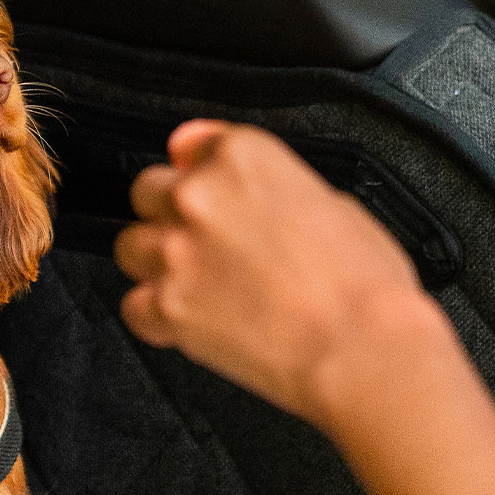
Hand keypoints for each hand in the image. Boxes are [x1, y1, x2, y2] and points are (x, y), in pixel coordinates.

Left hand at [113, 121, 445, 429]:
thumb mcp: (334, 201)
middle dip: (171, 215)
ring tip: (198, 286)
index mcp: (245, 158)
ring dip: (156, 263)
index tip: (207, 191)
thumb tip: (240, 177)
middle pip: (148, 191)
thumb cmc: (364, 284)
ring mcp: (177, 250)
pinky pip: (132, 306)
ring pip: (130, 245)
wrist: (362, 348)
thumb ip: (270, 180)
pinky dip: (154, 317)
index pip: (192, 146)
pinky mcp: (167, 305)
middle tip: (206, 244)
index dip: (199, 173)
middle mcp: (201, 196)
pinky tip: (187, 322)